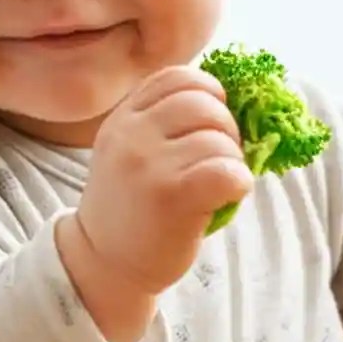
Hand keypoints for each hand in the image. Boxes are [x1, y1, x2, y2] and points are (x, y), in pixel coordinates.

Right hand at [73, 65, 253, 295]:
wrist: (104, 264)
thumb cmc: (130, 208)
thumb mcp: (131, 152)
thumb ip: (163, 123)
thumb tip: (228, 104)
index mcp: (123, 118)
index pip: (178, 77)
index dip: (207, 93)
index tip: (210, 122)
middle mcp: (132, 134)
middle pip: (204, 104)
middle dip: (226, 129)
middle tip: (220, 158)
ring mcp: (150, 164)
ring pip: (220, 139)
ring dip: (232, 161)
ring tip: (218, 184)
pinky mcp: (173, 196)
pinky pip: (227, 171)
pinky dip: (239, 181)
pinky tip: (228, 195)